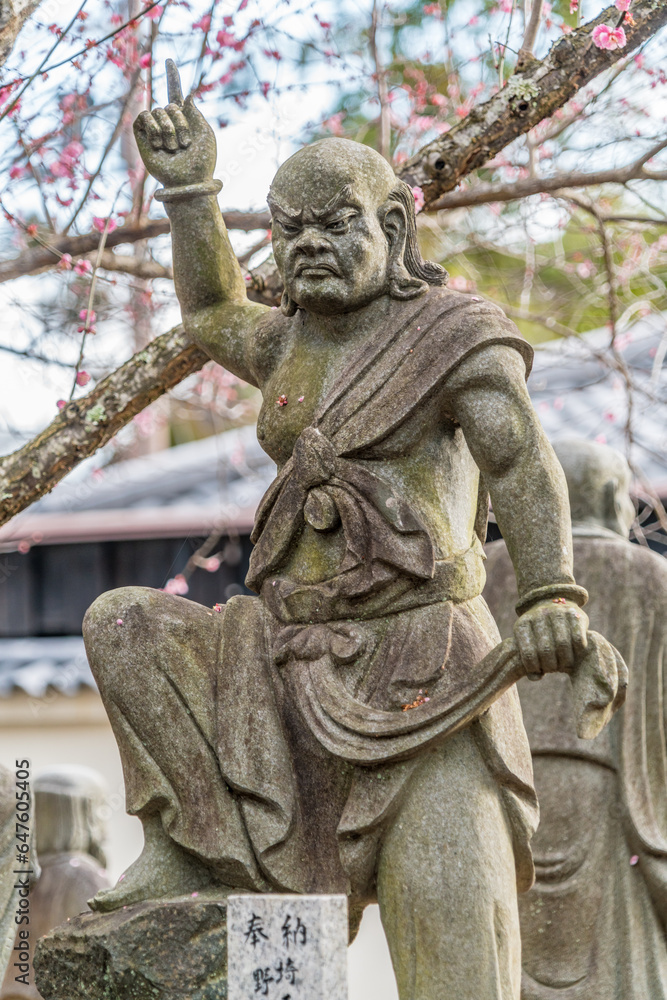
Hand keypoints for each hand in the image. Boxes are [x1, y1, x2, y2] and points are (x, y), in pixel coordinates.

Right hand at [133, 60, 215, 188]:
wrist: (188, 181)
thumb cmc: (201, 161)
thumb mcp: (205, 133)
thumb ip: (195, 112)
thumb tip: (187, 95)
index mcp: (185, 119)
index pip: (175, 94)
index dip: (172, 78)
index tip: (169, 61)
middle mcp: (168, 122)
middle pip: (169, 105)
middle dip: (180, 122)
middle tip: (185, 144)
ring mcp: (154, 129)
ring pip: (157, 111)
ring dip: (168, 129)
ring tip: (173, 148)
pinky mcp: (142, 136)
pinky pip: (143, 117)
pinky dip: (153, 128)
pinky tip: (159, 145)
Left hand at [513, 598, 588, 676]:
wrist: (552, 603)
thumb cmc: (539, 632)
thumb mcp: (529, 642)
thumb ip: (530, 660)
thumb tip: (534, 677)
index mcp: (522, 624)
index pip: (528, 653)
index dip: (534, 667)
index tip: (540, 670)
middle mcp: (538, 616)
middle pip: (546, 650)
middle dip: (551, 665)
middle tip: (554, 669)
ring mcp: (556, 612)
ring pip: (563, 644)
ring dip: (565, 661)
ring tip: (565, 666)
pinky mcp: (574, 614)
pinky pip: (578, 638)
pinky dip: (577, 651)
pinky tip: (575, 653)